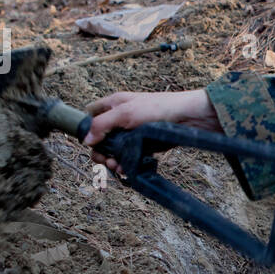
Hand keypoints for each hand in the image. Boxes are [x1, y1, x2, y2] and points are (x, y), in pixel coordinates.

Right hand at [83, 89, 221, 174]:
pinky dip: (125, 164)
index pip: (91, 115)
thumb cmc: (158, 108)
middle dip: (99, 151)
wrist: (189, 118)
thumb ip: (102, 125)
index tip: (89, 143)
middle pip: (100, 138)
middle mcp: (121, 118)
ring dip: (111, 161)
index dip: (87, 129)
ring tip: (117, 167)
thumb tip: (86, 140)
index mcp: (114, 104)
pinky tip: (126, 169)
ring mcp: (132, 133)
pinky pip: (128, 156)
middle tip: (105, 161)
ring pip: (113, 150)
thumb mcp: (125, 113)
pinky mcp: (143, 145)